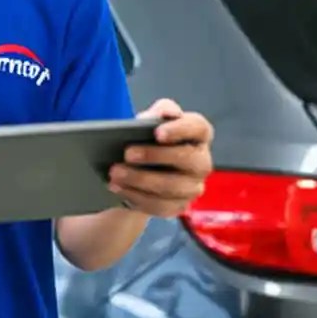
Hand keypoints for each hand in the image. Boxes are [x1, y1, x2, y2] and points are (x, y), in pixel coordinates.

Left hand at [109, 99, 213, 217]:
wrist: (137, 172)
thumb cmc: (146, 139)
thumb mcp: (150, 121)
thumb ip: (158, 111)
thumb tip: (159, 114)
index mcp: (198, 135)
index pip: (199, 128)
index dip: (180, 129)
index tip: (157, 132)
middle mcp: (201, 161)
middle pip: (187, 159)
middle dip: (155, 156)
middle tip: (127, 153)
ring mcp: (193, 187)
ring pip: (172, 186)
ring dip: (140, 180)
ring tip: (115, 173)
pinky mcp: (179, 206)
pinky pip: (161, 205)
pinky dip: (136, 196)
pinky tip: (118, 188)